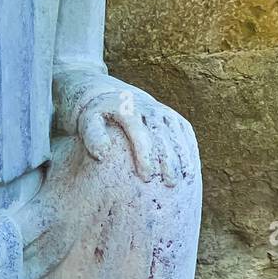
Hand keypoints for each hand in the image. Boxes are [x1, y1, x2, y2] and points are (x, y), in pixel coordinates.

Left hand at [77, 86, 195, 185]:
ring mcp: (161, 109)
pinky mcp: (169, 114)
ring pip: (177, 133)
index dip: (145, 156)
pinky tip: (191, 167)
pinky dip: (189, 147)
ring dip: (183, 155)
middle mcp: (147, 107)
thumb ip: (93, 136)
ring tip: (185, 179)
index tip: (146, 177)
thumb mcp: (86, 121)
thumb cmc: (91, 114)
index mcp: (127, 109)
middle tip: (170, 184)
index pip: (140, 134)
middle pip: (162, 135)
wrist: (103, 94)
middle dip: (168, 160)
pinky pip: (183, 130)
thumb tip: (103, 154)